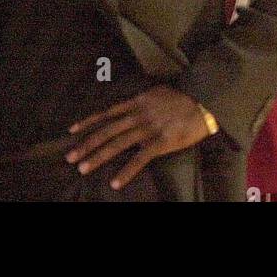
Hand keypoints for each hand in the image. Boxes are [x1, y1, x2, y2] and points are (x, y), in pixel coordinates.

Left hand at [66, 85, 211, 189]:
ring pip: (117, 143)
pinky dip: (126, 171)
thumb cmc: (184, 98)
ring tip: (83, 169)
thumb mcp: (158, 93)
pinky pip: (140, 158)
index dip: (88, 122)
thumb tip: (130, 109)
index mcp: (138, 102)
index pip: (107, 113)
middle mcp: (139, 114)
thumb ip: (142, 102)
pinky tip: (116, 182)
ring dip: (98, 157)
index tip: (71, 131)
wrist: (205, 102)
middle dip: (86, 144)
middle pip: (107, 130)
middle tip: (70, 157)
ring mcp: (149, 128)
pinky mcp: (161, 142)